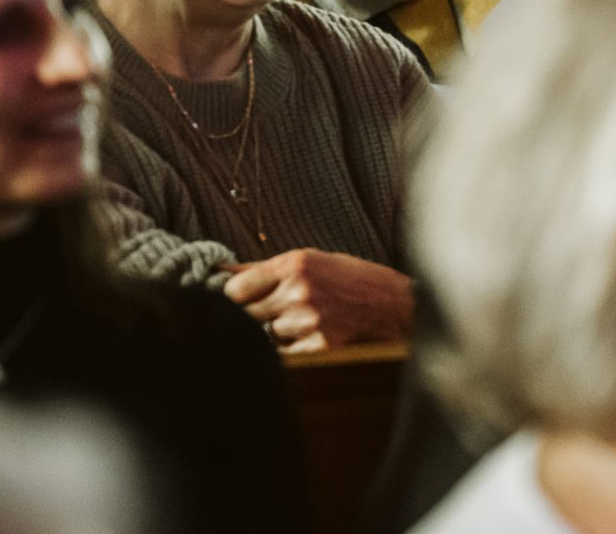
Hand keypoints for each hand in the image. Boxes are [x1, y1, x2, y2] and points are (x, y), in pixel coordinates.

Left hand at [222, 249, 413, 353]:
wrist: (393, 306)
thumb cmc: (350, 279)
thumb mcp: (310, 260)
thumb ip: (264, 269)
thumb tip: (221, 271)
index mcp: (294, 264)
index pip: (235, 289)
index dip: (233, 297)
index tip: (240, 299)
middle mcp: (299, 291)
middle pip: (246, 315)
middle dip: (253, 317)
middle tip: (272, 313)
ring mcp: (309, 321)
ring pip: (266, 337)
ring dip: (275, 334)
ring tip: (301, 322)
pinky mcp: (319, 347)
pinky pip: (285, 355)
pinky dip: (292, 350)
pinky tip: (310, 337)